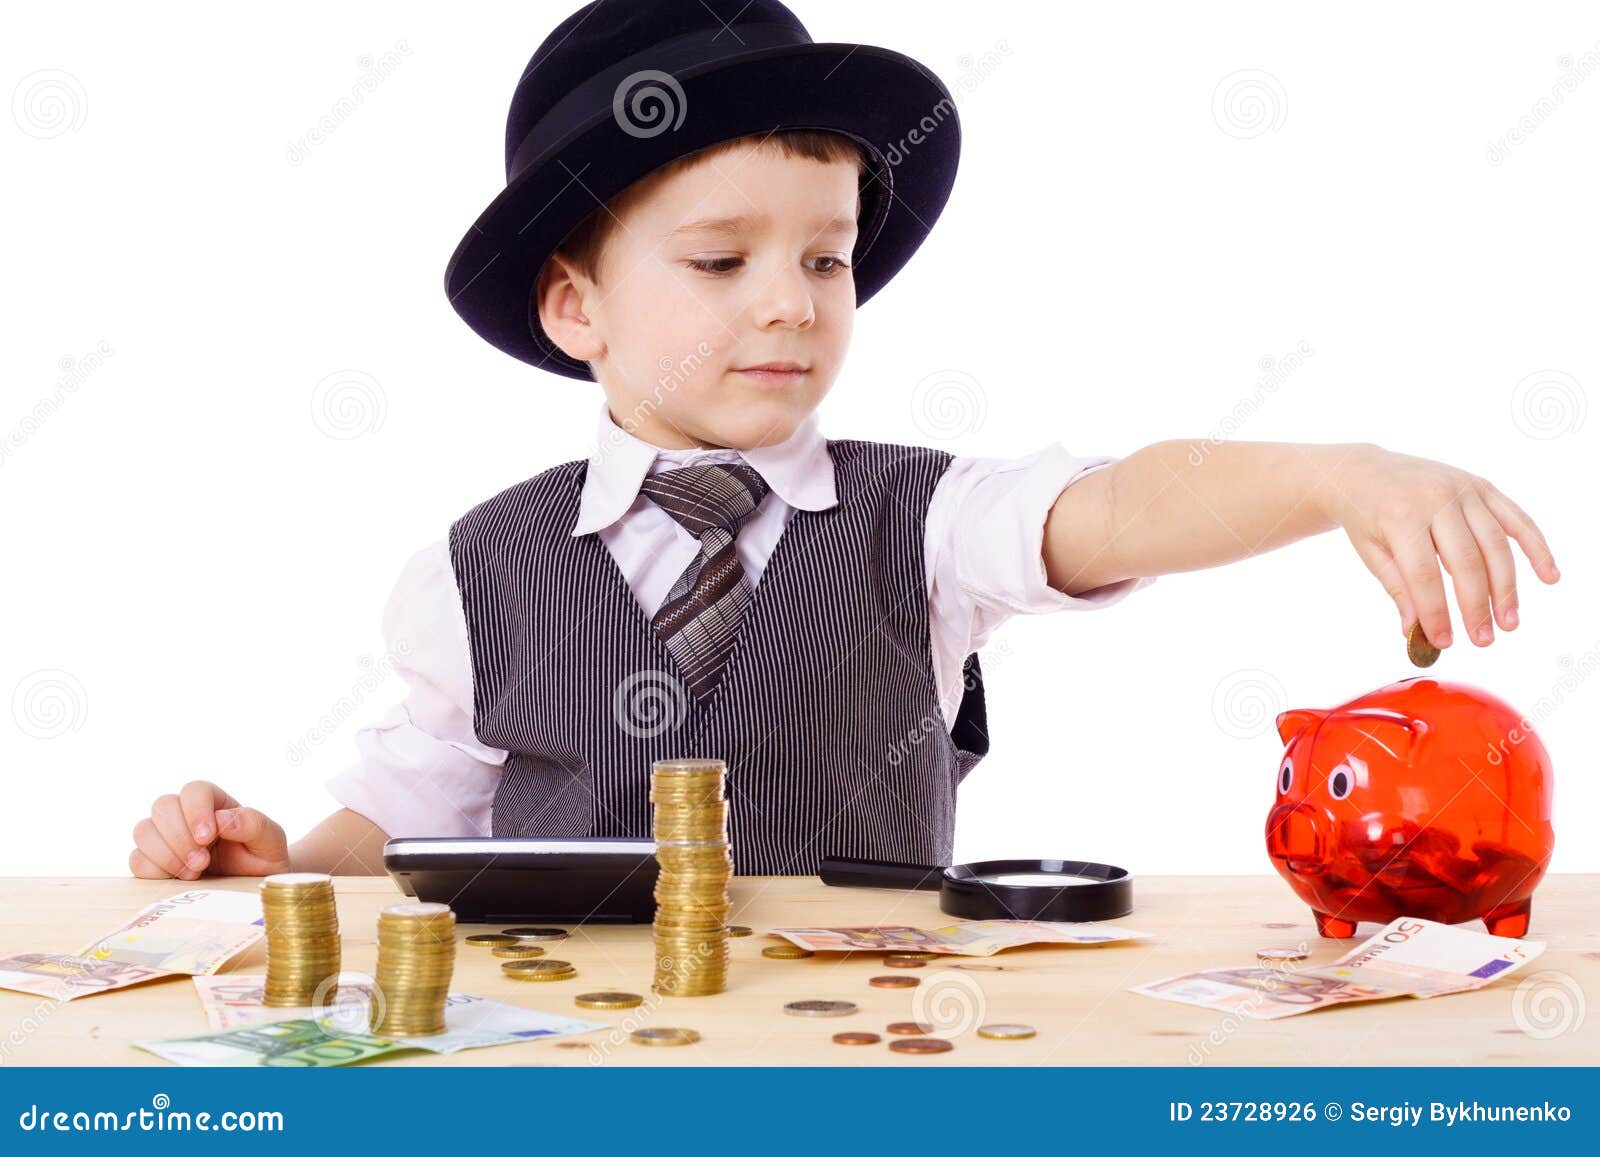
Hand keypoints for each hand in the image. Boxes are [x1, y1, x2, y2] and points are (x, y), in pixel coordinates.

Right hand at [129, 780, 289, 878]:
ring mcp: (166, 838)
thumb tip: (222, 820)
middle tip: (202, 862)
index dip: (196, 810)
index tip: (208, 837)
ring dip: (165, 854)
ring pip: (143, 830)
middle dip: (179, 836)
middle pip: (162, 806)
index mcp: (215, 802)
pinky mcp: (153, 862)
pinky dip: (154, 870)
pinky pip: (137, 860)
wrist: (253, 887)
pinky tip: (179, 880)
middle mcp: (185, 815)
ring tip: (194, 873)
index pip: (194, 790)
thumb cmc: (263, 859)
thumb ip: (254, 824)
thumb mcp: (271, 841)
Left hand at [1319, 445, 1558, 649]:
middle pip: (1466, 561)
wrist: (1366, 471)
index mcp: (1400, 516)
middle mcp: (1436, 498)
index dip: (1436, 611)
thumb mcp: (1370, 551)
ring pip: (1495, 544)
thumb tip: (1415, 632)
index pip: (1423, 574)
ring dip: (1507, 587)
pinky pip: (1516, 519)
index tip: (1444, 642)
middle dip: (1476, 605)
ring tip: (1508, 622)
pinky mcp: (1482, 486)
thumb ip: (1397, 588)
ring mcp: (1463, 490)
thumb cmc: (1367, 516)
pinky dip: (1537, 547)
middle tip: (1483, 640)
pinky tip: (1549, 577)